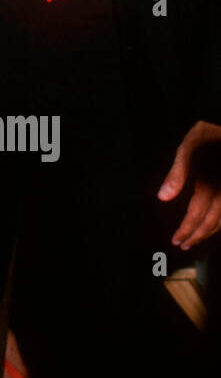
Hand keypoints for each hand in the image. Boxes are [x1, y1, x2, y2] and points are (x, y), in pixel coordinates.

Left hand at [157, 119, 220, 248]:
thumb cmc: (208, 132)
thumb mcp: (189, 147)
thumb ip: (177, 174)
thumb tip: (163, 198)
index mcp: (211, 183)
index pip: (198, 214)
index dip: (187, 230)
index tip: (177, 241)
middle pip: (213, 221)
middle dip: (198, 235)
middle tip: (184, 245)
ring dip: (211, 231)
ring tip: (197, 239)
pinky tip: (215, 224)